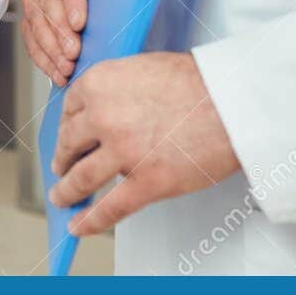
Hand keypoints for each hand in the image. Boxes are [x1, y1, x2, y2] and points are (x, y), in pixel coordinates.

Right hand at [21, 0, 87, 85]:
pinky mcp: (28, 21)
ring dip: (52, 50)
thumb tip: (150, 2)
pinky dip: (45, 60)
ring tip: (68, 67)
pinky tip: (58, 73)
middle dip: (61, 31)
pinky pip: (32, 42)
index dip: (72, 0)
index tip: (80, 23)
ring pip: (37, 25)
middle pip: (49, 4)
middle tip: (74, 52)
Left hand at [49, 51, 239, 235]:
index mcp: (99, 84)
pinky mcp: (147, 182)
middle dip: (63, 159)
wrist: (234, 101)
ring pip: (81, 178)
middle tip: (61, 167)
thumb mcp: (143, 68)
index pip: (69, 110)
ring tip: (62, 198)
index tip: (66, 137)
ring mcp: (123, 152)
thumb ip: (118, 89)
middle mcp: (103, 116)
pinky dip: (90, 221)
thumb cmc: (200, 81)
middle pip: (69, 144)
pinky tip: (80, 225)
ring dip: (67, 191)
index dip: (66, 127)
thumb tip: (109, 107)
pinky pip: (109, 208)